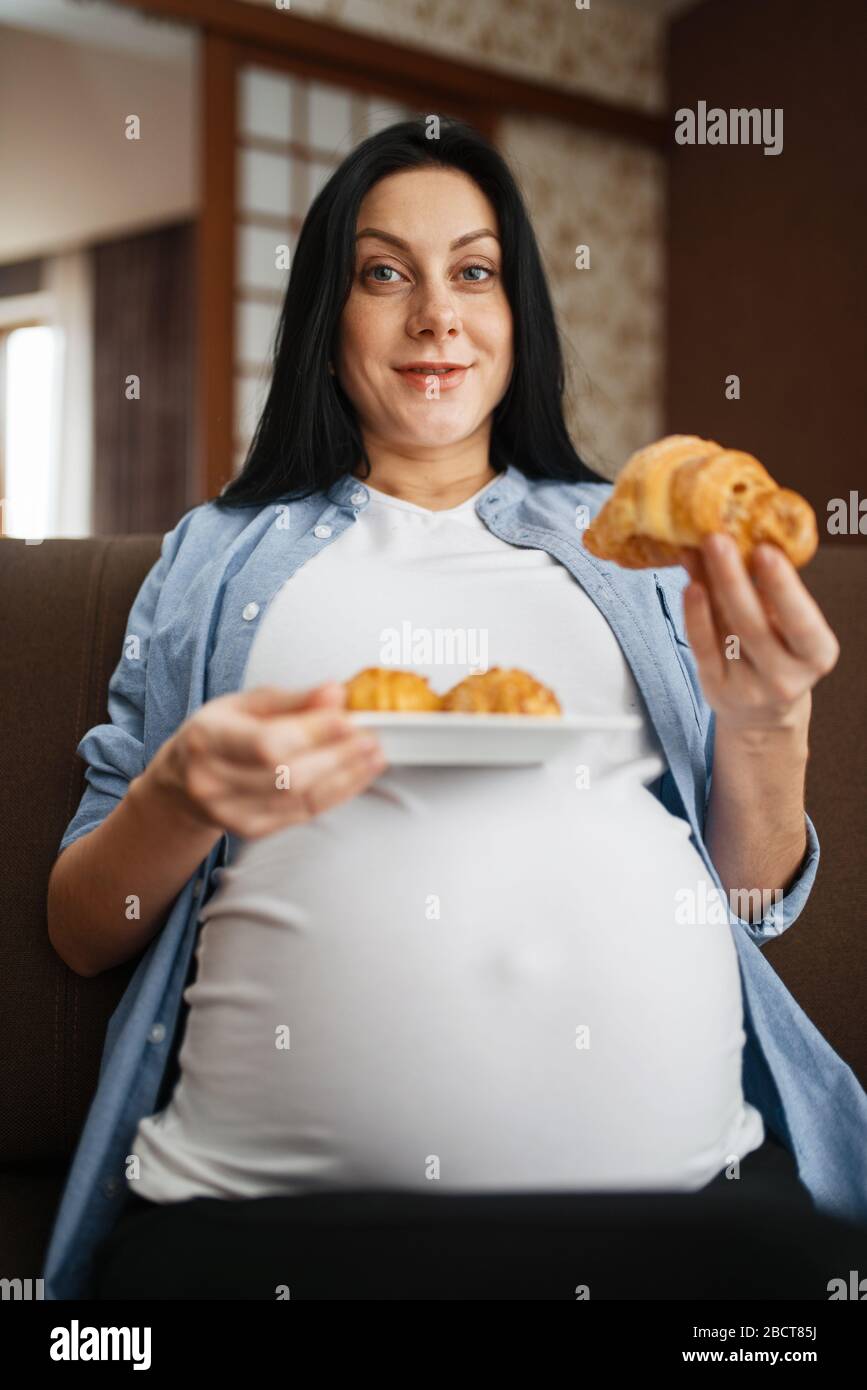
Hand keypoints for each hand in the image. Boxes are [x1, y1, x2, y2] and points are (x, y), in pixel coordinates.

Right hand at [148, 682, 386, 838]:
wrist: (184, 781)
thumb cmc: (218, 734)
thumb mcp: (245, 704)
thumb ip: (292, 700)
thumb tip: (335, 692)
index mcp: (207, 739)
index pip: (267, 743)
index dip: (312, 733)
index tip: (349, 718)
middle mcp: (213, 781)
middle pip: (288, 775)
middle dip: (337, 755)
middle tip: (370, 737)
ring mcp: (230, 812)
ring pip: (301, 798)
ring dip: (345, 775)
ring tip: (374, 754)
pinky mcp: (251, 830)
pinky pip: (304, 813)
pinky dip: (337, 792)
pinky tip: (358, 774)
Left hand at [677, 534, 839, 733]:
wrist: (761, 712)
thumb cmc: (777, 653)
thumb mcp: (786, 625)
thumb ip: (766, 588)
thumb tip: (738, 532)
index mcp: (816, 653)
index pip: (801, 621)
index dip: (782, 587)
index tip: (765, 550)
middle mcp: (786, 676)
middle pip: (754, 625)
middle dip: (733, 578)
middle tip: (717, 539)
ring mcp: (750, 688)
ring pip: (726, 633)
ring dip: (709, 587)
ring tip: (698, 552)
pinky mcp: (718, 689)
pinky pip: (703, 648)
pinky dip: (694, 615)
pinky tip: (690, 585)